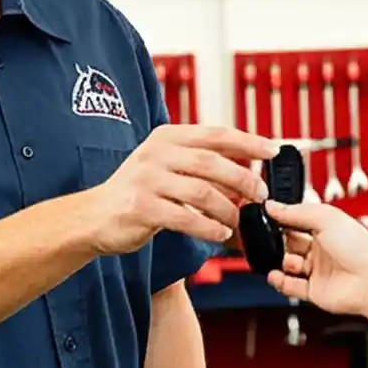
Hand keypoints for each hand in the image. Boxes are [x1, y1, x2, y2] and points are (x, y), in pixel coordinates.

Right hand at [85, 125, 276, 255]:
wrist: (94, 216)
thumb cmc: (139, 192)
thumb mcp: (166, 166)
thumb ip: (199, 164)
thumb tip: (247, 173)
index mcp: (167, 137)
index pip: (216, 133)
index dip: (248, 141)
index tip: (273, 149)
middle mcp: (156, 153)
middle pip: (213, 162)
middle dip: (244, 179)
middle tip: (261, 195)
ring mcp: (147, 179)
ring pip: (202, 192)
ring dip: (228, 209)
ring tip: (238, 220)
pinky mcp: (140, 207)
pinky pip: (185, 217)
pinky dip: (208, 227)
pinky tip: (219, 233)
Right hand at [260, 201, 367, 316]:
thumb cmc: (360, 248)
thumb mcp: (325, 218)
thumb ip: (296, 212)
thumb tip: (272, 206)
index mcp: (327, 227)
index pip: (298, 220)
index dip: (283, 218)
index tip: (266, 216)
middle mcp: (322, 248)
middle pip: (290, 242)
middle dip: (279, 240)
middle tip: (270, 239)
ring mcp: (318, 270)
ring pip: (289, 264)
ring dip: (282, 260)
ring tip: (290, 260)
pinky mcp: (314, 291)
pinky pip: (290, 286)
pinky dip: (280, 281)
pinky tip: (276, 275)